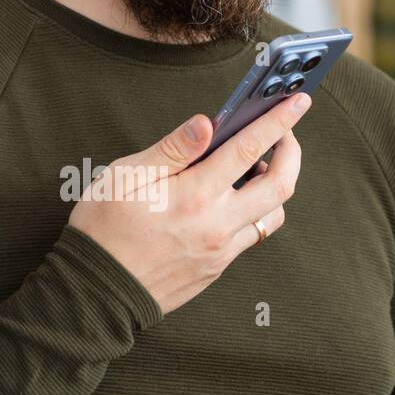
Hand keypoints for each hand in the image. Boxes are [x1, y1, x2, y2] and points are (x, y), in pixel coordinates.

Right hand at [68, 93, 309, 315]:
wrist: (97, 292)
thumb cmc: (103, 230)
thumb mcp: (125, 177)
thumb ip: (171, 149)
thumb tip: (205, 124)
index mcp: (195, 194)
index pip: (250, 148)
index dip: (279, 121)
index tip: (298, 102)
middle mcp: (217, 224)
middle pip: (280, 186)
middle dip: (291, 154)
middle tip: (285, 135)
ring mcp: (220, 250)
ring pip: (272, 216)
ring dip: (275, 188)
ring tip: (255, 170)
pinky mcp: (216, 268)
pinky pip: (249, 238)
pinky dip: (252, 213)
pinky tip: (232, 202)